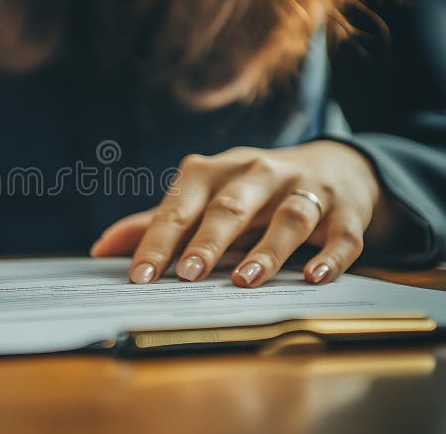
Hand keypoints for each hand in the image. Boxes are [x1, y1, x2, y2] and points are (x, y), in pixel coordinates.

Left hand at [92, 141, 388, 286]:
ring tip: (244, 281)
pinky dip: (331, 254)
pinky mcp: (345, 209)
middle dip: (207, 241)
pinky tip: (315, 277)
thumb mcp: (203, 198)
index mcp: (215, 172)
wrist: (331, 166)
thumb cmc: (250, 190)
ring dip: (267, 248)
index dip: (158, 240)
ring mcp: (304, 188)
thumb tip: (102, 248)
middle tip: (186, 274)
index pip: (180, 206)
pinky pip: (340, 232)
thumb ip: (157, 223)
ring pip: (287, 216)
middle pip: (231, 206)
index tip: (139, 275)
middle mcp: (258, 173)